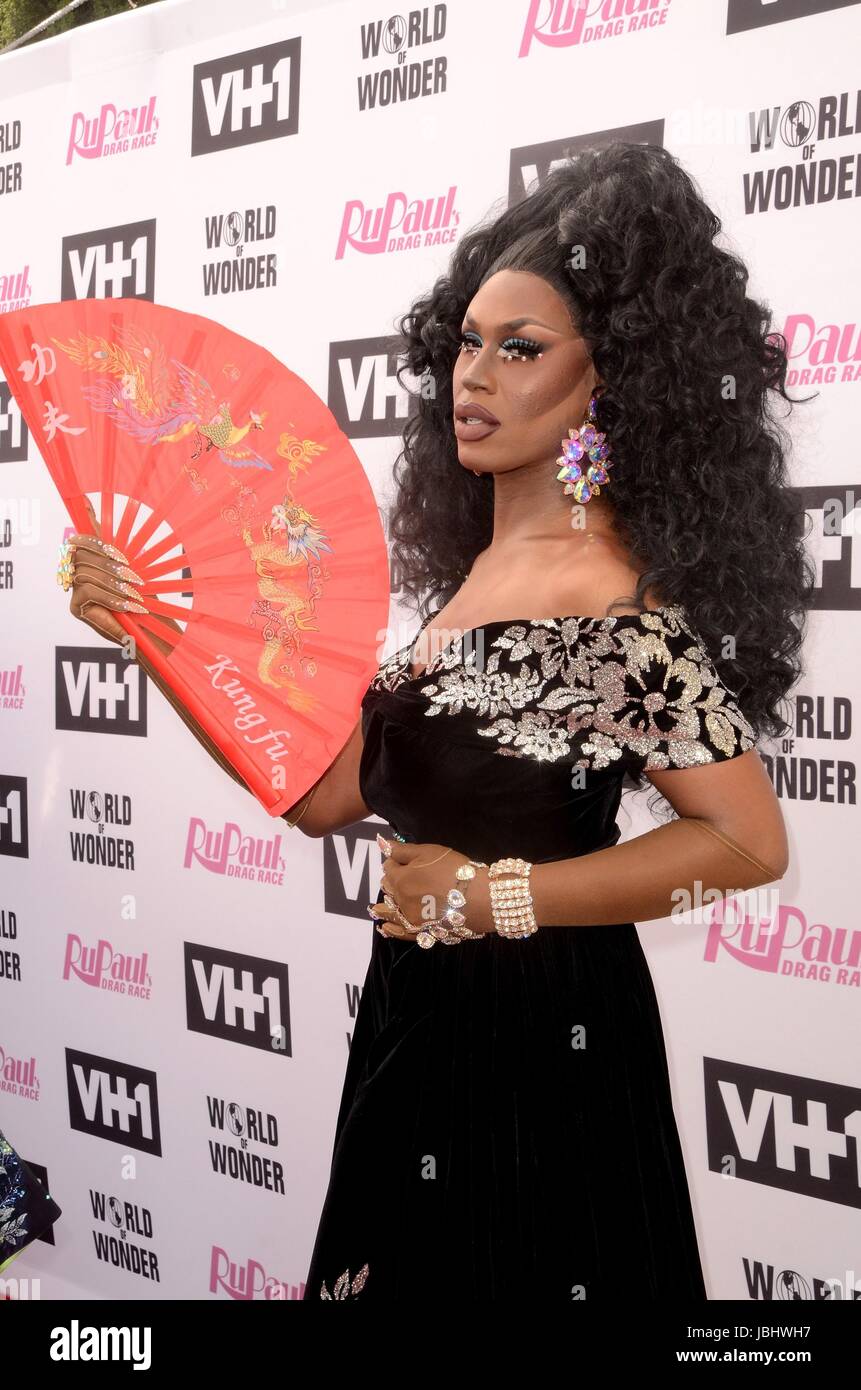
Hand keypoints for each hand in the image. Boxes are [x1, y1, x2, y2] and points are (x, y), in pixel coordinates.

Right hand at [65, 498, 145, 644]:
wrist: (148, 627)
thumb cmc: (143, 595)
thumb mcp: (133, 563)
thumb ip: (112, 537)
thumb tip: (87, 501)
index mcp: (92, 559)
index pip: (83, 536)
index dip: (84, 519)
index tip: (86, 498)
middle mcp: (78, 572)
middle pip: (81, 554)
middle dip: (108, 561)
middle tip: (134, 576)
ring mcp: (74, 590)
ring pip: (86, 573)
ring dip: (113, 583)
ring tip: (133, 595)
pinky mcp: (75, 607)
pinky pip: (87, 591)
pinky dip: (109, 597)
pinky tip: (125, 605)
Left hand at [368, 837, 492, 939]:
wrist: (478, 898)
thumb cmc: (455, 870)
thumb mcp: (429, 852)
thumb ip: (403, 850)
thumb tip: (383, 845)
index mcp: (400, 878)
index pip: (389, 867)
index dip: (395, 861)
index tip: (402, 858)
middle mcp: (401, 899)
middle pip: (390, 888)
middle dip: (391, 881)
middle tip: (397, 877)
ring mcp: (411, 917)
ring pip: (392, 910)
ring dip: (383, 907)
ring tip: (375, 909)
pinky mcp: (422, 930)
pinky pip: (401, 932)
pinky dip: (392, 930)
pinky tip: (385, 928)